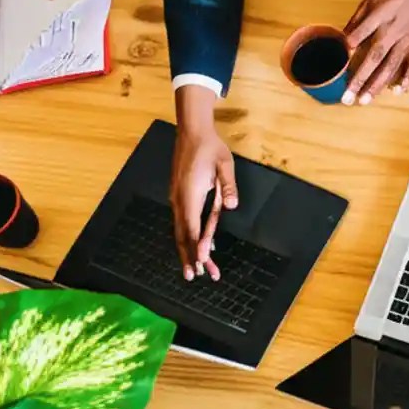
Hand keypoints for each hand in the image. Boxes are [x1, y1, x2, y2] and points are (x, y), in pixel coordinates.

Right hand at [170, 124, 237, 281]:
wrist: (192, 132)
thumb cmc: (210, 148)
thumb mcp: (225, 164)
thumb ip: (228, 185)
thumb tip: (231, 204)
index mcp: (190, 194)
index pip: (192, 227)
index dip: (196, 247)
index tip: (201, 263)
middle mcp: (180, 200)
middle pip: (182, 234)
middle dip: (189, 256)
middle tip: (196, 277)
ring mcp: (177, 198)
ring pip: (180, 230)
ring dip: (188, 249)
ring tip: (196, 269)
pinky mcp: (179, 196)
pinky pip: (183, 221)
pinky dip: (189, 236)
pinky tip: (199, 245)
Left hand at [342, 0, 408, 104]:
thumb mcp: (372, 0)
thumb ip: (357, 20)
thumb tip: (344, 38)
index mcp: (380, 18)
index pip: (360, 35)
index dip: (349, 47)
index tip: (339, 61)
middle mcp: (393, 33)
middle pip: (374, 59)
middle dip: (360, 80)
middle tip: (348, 98)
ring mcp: (407, 42)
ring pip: (391, 67)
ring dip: (377, 86)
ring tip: (365, 100)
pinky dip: (406, 79)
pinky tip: (398, 91)